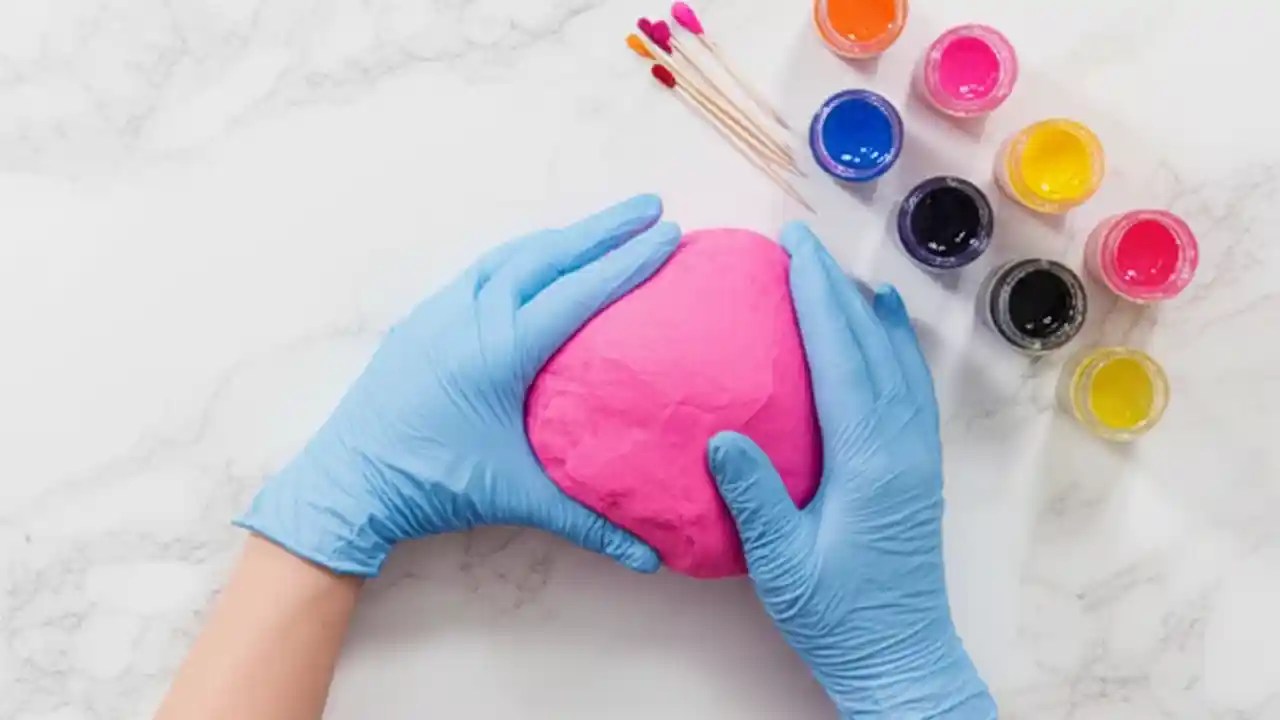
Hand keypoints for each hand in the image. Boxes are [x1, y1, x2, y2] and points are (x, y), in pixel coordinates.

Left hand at [238, 195, 680, 575]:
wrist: (346, 484)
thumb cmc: (432, 486)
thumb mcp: (516, 497)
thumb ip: (587, 522)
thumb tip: (650, 557)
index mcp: (501, 351)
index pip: (579, 292)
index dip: (629, 262)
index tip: (671, 234)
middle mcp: (472, 318)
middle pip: (549, 254)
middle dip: (604, 228)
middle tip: (651, 206)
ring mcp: (441, 313)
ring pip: (511, 255)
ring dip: (561, 237)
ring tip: (602, 227)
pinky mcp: (422, 321)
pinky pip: (480, 271)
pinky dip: (518, 255)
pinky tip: (532, 262)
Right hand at [707, 223, 995, 717]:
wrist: (900, 657)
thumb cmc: (838, 616)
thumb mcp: (783, 563)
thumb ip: (754, 497)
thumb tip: (720, 436)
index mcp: (867, 460)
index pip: (839, 358)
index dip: (816, 298)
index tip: (795, 250)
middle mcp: (901, 445)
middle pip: (870, 347)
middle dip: (836, 288)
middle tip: (803, 243)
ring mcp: (917, 455)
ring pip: (897, 362)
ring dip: (868, 312)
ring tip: (843, 274)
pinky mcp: (919, 469)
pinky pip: (911, 389)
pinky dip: (897, 348)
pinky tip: (886, 333)